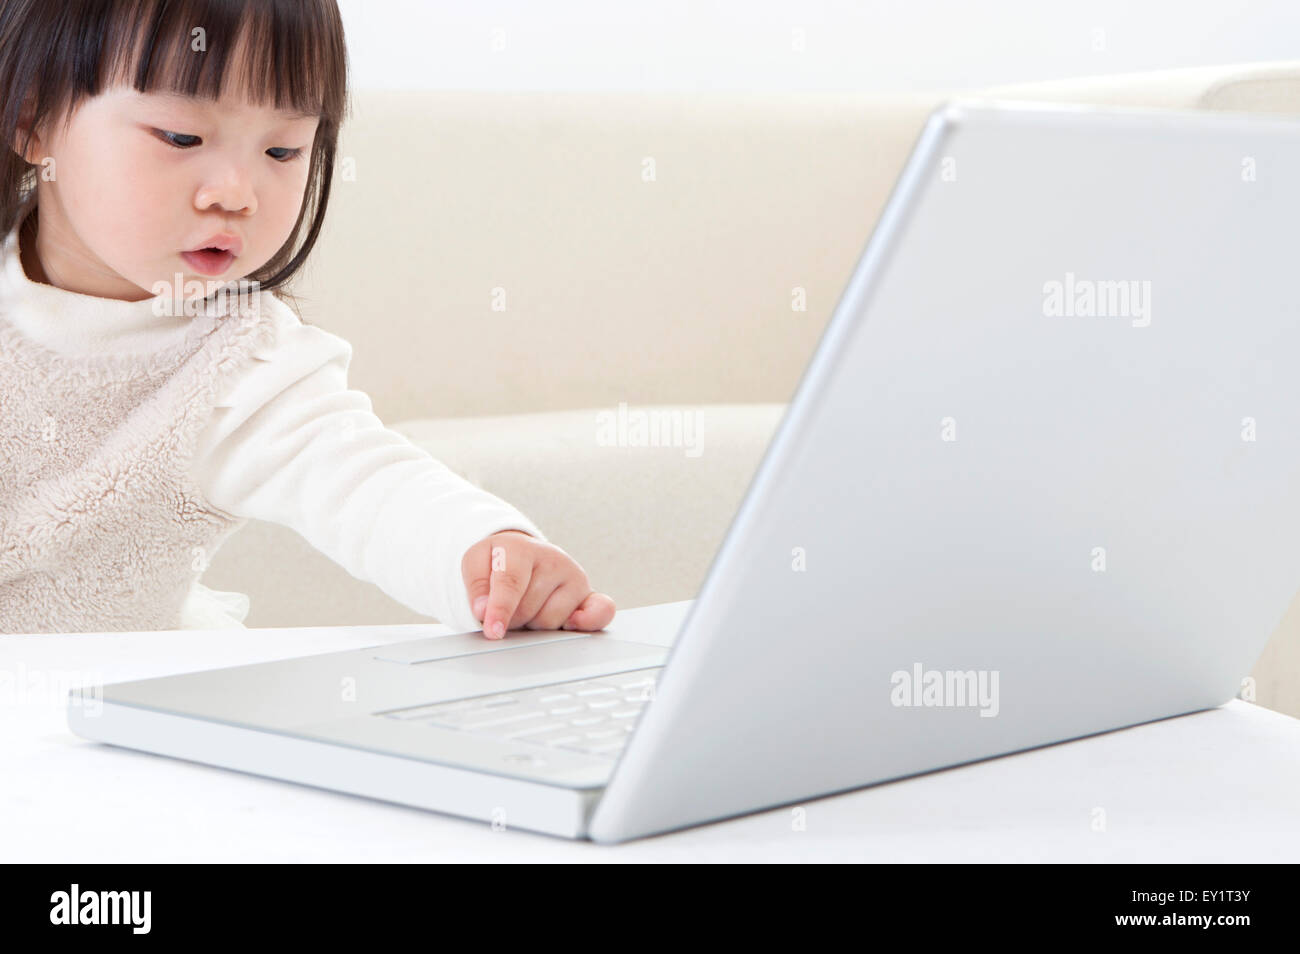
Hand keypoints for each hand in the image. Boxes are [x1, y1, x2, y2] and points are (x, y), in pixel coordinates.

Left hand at [461, 530, 615, 638]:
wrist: (521, 554)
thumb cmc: (497, 562)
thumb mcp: (475, 564)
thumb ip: (476, 586)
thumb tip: (483, 610)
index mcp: (521, 548)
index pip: (511, 583)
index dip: (500, 609)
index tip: (494, 630)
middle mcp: (554, 559)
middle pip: (527, 610)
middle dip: (512, 618)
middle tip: (507, 606)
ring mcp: (575, 577)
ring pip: (550, 622)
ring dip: (533, 624)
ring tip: (528, 606)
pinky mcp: (589, 595)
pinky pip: (600, 611)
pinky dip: (589, 621)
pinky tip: (573, 622)